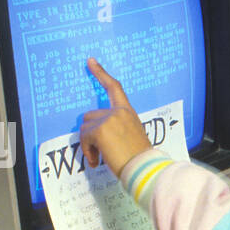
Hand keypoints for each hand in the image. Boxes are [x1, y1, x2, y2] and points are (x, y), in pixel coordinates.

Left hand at [80, 59, 151, 176]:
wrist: (144, 168)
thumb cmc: (139, 159)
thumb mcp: (132, 136)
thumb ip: (117, 128)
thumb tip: (95, 134)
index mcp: (127, 112)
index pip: (114, 87)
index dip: (101, 73)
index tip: (90, 61)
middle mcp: (118, 112)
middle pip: (89, 116)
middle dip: (90, 133)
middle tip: (99, 151)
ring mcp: (109, 119)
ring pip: (84, 128)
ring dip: (88, 144)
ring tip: (100, 157)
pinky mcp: (100, 130)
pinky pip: (84, 138)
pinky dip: (87, 151)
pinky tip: (96, 161)